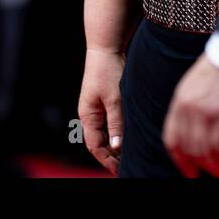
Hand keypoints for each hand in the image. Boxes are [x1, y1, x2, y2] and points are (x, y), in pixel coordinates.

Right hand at [78, 47, 125, 173]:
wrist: (106, 48)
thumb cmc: (107, 72)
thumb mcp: (114, 99)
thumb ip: (116, 123)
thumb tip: (117, 147)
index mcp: (88, 116)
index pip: (94, 146)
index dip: (106, 159)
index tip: (119, 169)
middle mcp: (91, 114)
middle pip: (100, 142)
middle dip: (111, 156)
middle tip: (126, 166)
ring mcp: (98, 108)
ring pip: (106, 133)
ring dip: (116, 145)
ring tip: (130, 155)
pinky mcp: (106, 102)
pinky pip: (111, 123)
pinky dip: (119, 132)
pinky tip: (130, 137)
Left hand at [163, 54, 218, 177]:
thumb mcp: (197, 84)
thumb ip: (192, 105)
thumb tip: (197, 132)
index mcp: (180, 100)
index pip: (172, 138)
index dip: (180, 160)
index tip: (191, 172)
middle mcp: (188, 107)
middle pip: (188, 149)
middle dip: (202, 168)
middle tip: (216, 176)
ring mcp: (205, 111)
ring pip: (204, 151)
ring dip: (218, 168)